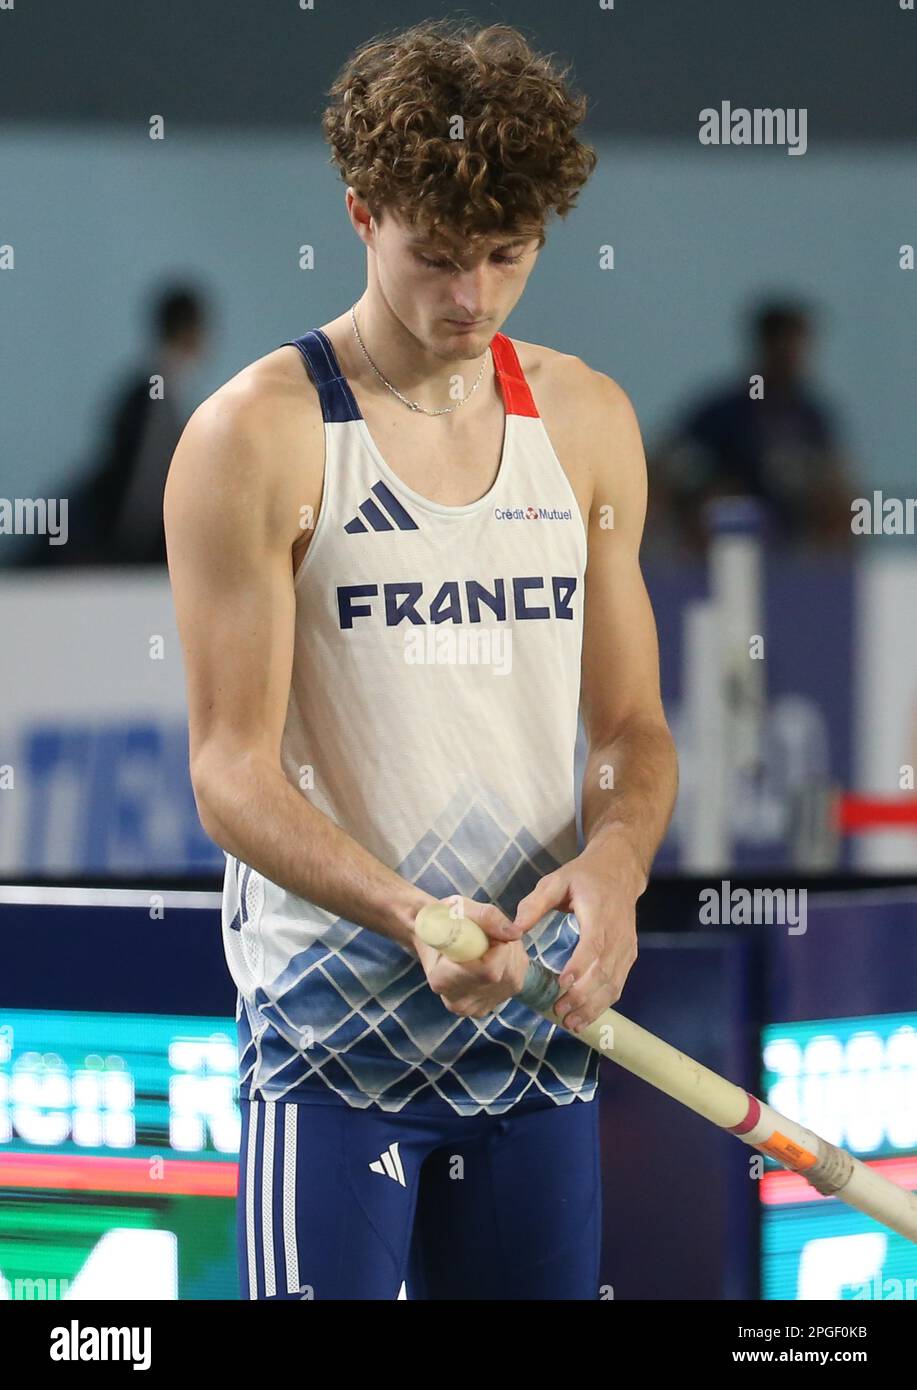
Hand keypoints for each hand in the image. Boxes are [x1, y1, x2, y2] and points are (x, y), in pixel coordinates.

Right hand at [414, 897, 530, 1019]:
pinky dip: (512, 965)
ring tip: (490, 942)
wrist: (430, 934)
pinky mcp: (485, 1008)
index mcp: (443, 979)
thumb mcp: (459, 907)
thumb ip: (487, 917)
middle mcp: (457, 1002)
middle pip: (506, 976)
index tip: (489, 931)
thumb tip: (515, 933)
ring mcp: (473, 1009)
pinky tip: (495, 956)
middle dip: (507, 948)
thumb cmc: (442, 918)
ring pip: (514, 979)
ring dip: (511, 955)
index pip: (489, 972)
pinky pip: (514, 983)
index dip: (499, 946)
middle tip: (490, 933)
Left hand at [509, 831, 645, 1032]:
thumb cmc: (584, 877)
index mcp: (599, 914)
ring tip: (570, 1023)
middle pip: (604, 971)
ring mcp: (626, 947)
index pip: (593, 944)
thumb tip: (513, 929)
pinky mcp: (628, 956)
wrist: (620, 872)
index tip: (562, 983)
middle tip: (559, 1012)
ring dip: (593, 1006)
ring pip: (613, 983)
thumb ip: (535, 904)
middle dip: (582, 996)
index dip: (580, 965)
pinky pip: (618, 984)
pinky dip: (603, 1003)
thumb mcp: (556, 881)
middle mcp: (617, 934)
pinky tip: (585, 1016)